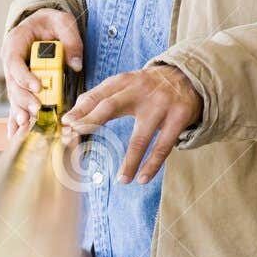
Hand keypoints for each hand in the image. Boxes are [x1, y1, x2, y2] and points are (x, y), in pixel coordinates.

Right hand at [0, 8, 82, 138]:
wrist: (41, 24)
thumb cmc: (50, 22)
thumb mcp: (63, 23)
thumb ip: (71, 41)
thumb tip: (76, 64)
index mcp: (16, 41)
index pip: (15, 61)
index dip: (24, 76)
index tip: (38, 87)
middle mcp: (10, 60)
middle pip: (13, 83)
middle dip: (24, 99)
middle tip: (36, 110)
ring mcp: (13, 74)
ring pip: (14, 96)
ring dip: (19, 111)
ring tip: (26, 124)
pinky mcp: (20, 85)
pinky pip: (16, 102)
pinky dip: (15, 118)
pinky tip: (14, 133)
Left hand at [61, 64, 201, 183]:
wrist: (189, 76)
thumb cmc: (148, 86)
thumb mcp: (126, 84)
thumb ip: (101, 97)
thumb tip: (72, 117)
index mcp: (124, 82)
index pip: (97, 95)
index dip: (81, 110)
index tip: (67, 124)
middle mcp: (140, 91)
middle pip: (111, 106)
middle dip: (92, 122)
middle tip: (76, 138)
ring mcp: (160, 105)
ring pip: (141, 138)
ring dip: (130, 162)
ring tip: (122, 180)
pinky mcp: (178, 117)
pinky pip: (163, 147)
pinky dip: (152, 165)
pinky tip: (142, 178)